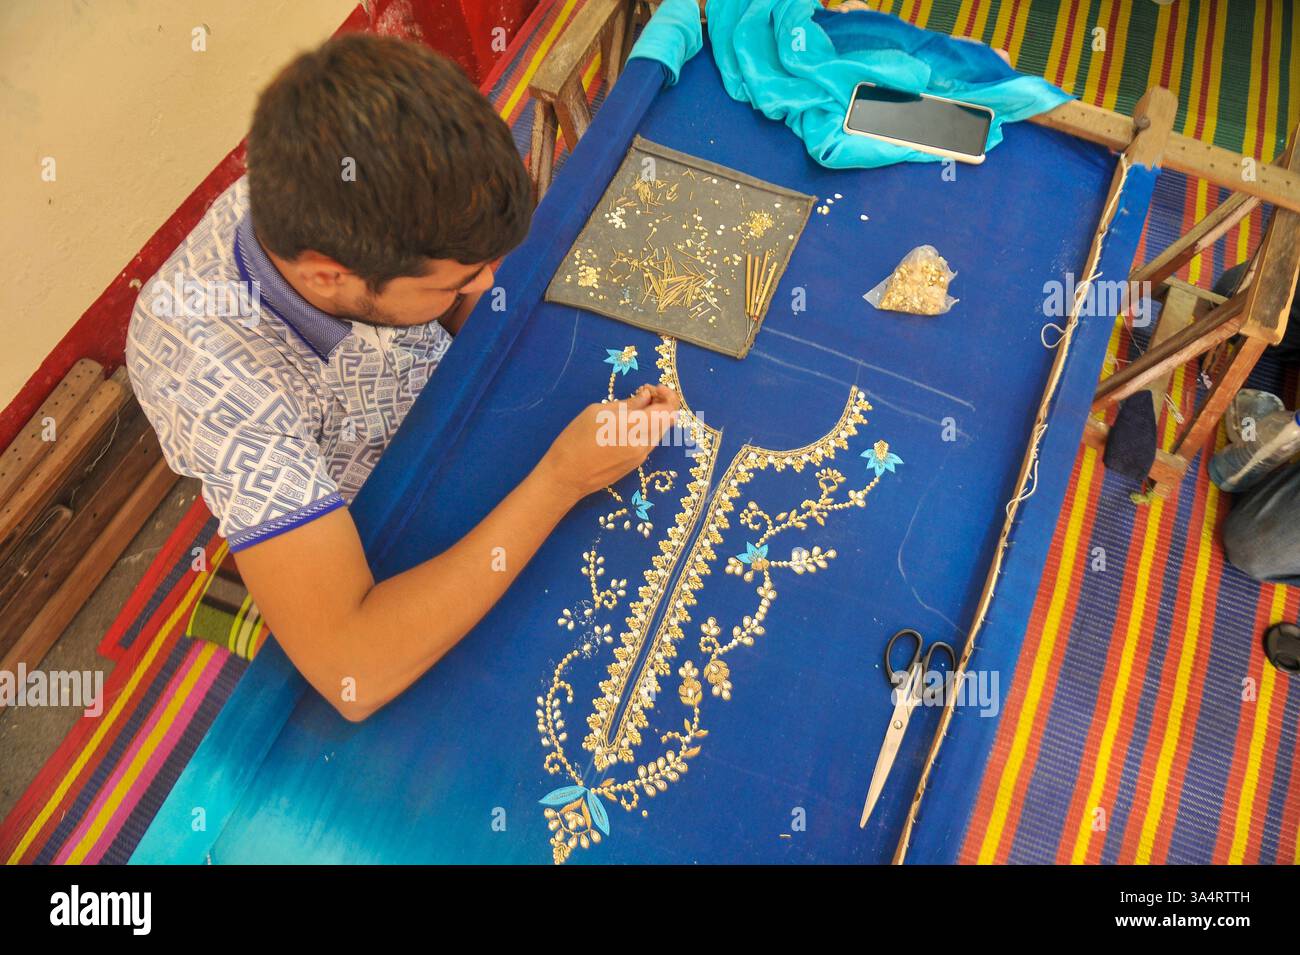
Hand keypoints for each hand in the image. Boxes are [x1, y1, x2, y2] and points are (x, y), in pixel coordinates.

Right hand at [539, 384, 680, 501]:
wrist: (566, 477)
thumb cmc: (576, 440)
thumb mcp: (597, 412)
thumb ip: (626, 404)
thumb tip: (645, 397)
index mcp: (634, 427)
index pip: (668, 411)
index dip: (667, 396)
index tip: (652, 389)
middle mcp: (643, 443)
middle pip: (668, 421)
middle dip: (661, 404)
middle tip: (643, 395)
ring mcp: (641, 456)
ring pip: (659, 432)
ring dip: (654, 418)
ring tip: (633, 410)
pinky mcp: (635, 465)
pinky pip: (649, 442)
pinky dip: (646, 430)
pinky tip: (627, 426)